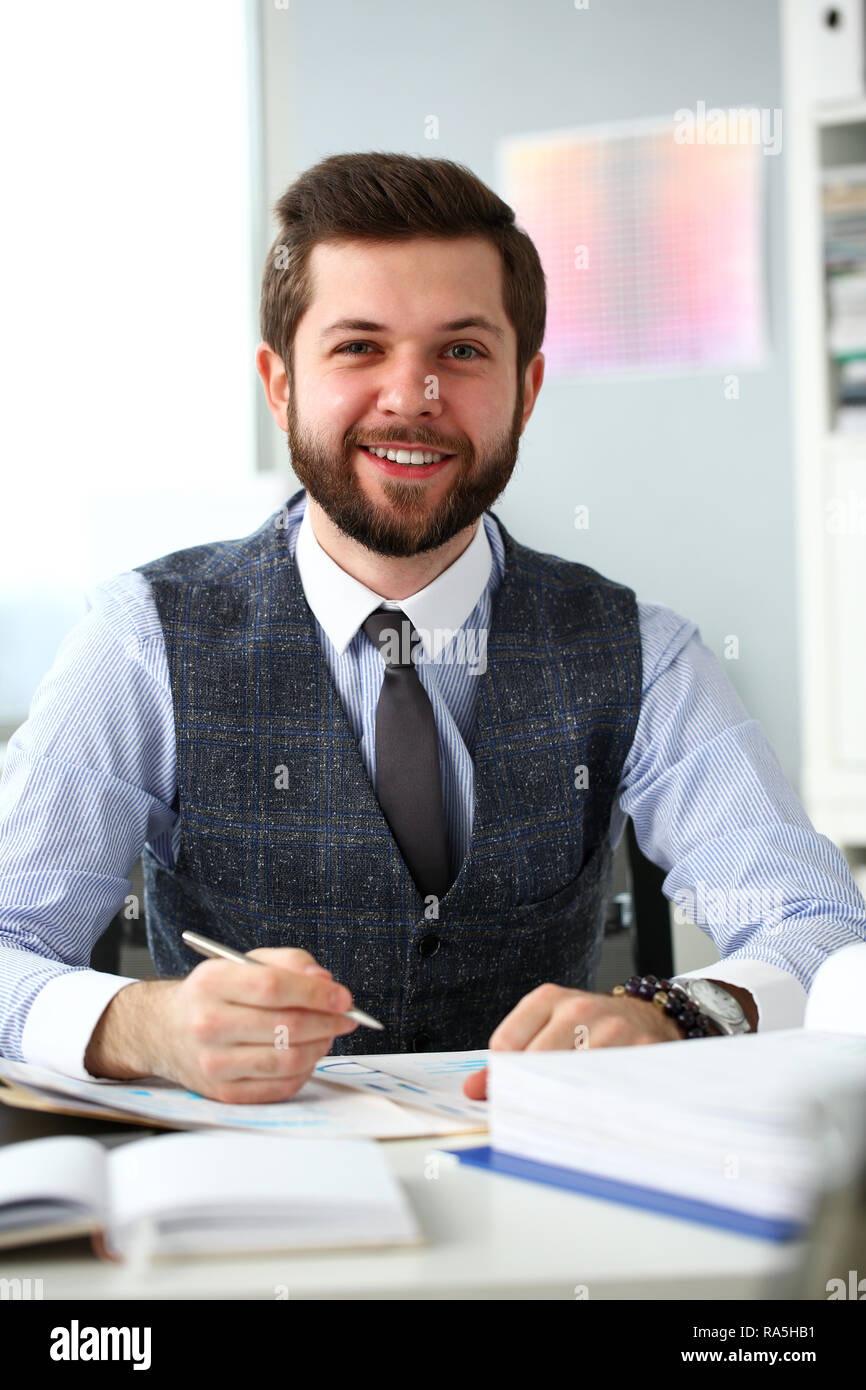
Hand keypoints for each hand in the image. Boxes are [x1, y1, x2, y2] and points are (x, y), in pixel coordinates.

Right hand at [84, 946, 357, 1102]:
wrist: (162, 1030)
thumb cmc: (211, 994)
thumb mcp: (242, 963)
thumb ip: (288, 963)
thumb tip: (325, 982)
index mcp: (212, 983)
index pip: (274, 987)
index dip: (316, 994)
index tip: (344, 997)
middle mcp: (208, 1024)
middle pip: (286, 1026)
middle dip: (328, 1022)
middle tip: (347, 1018)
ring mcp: (214, 1063)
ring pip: (287, 1060)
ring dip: (320, 1047)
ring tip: (327, 1035)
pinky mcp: (223, 1092)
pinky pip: (279, 1086)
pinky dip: (304, 1071)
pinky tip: (306, 1055)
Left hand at [462, 983, 683, 1100]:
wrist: (648, 1017)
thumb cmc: (590, 1027)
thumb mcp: (547, 1028)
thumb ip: (509, 1056)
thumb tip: (473, 1089)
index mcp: (548, 999)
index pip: (506, 1044)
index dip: (500, 1077)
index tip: (504, 1095)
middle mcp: (579, 1008)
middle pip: (536, 1063)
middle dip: (527, 1094)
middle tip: (526, 1117)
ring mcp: (613, 1028)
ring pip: (572, 1079)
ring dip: (561, 1105)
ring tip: (557, 1120)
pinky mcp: (642, 1050)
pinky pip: (608, 1090)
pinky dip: (595, 1108)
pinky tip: (590, 1115)